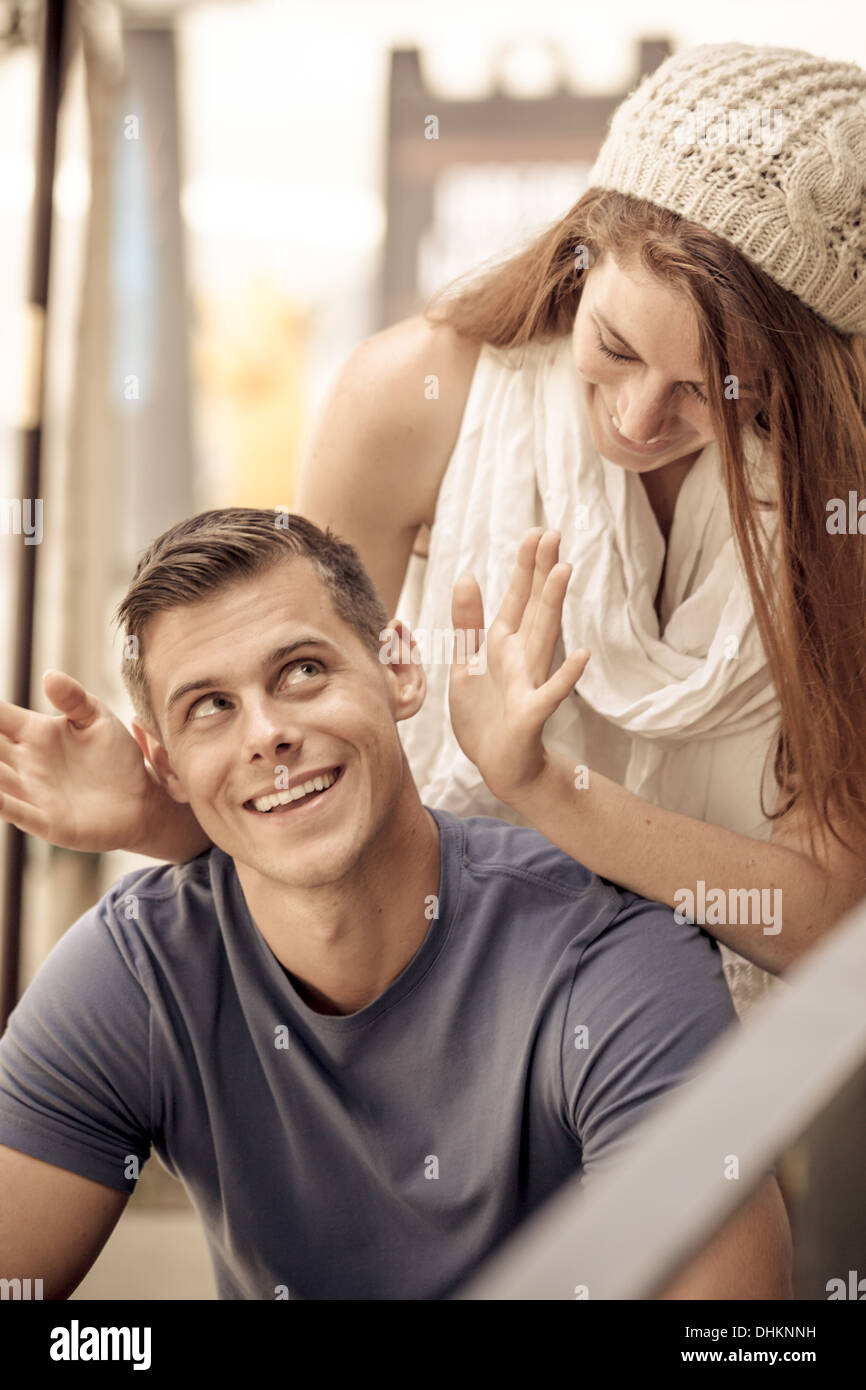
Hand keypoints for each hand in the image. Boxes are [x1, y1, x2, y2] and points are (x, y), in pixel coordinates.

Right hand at [0, 670, 151, 852]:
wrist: (142, 800)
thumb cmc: (117, 757)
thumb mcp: (98, 720)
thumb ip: (74, 699)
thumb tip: (48, 675)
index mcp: (34, 734)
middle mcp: (24, 764)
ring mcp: (32, 793)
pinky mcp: (47, 822)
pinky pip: (15, 812)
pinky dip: (1, 804)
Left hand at [448, 528, 590, 804]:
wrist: (499, 767)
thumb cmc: (485, 716)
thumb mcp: (466, 664)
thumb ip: (467, 623)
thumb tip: (467, 576)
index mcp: (503, 646)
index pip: (517, 599)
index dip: (525, 567)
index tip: (536, 532)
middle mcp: (521, 659)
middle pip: (533, 608)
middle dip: (541, 572)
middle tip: (553, 534)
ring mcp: (529, 684)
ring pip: (542, 638)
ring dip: (552, 606)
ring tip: (563, 572)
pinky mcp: (530, 714)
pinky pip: (549, 694)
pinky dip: (565, 677)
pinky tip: (582, 656)